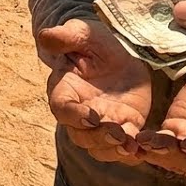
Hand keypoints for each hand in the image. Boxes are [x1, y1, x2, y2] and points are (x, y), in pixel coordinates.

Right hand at [39, 19, 150, 163]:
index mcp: (65, 89)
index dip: (74, 116)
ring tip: (130, 146)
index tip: (90, 117)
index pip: (62, 108)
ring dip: (113, 149)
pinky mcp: (125, 125)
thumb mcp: (83, 33)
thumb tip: (44, 37)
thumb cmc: (97, 40)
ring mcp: (102, 122)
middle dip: (98, 137)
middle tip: (117, 133)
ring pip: (100, 147)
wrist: (125, 47)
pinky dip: (131, 152)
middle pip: (81, 135)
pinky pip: (124, 145)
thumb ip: (64, 37)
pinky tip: (141, 151)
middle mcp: (80, 111)